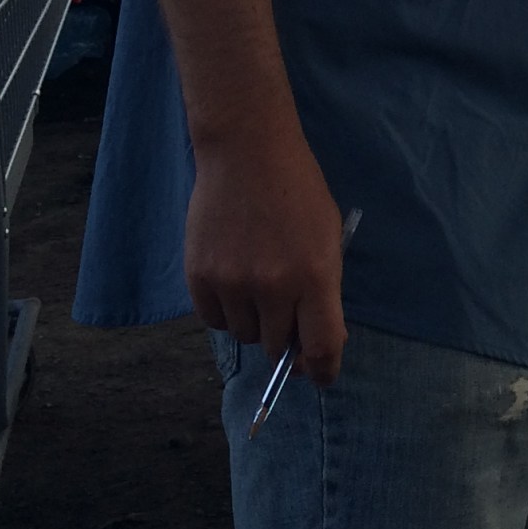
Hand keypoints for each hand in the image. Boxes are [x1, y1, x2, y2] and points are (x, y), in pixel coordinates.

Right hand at [184, 130, 348, 384]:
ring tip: (258, 282)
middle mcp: (273, 287)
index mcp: (315, 276)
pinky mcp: (199, 278)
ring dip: (255, 323)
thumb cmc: (298, 191)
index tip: (319, 376)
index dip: (322, 370)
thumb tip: (319, 340)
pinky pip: (214, 321)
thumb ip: (324, 289)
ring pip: (245, 336)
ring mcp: (233, 284)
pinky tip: (233, 281)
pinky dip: (226, 312)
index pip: (322, 347)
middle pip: (278, 348)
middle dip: (287, 340)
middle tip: (287, 315)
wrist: (247, 152)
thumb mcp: (328, 236)